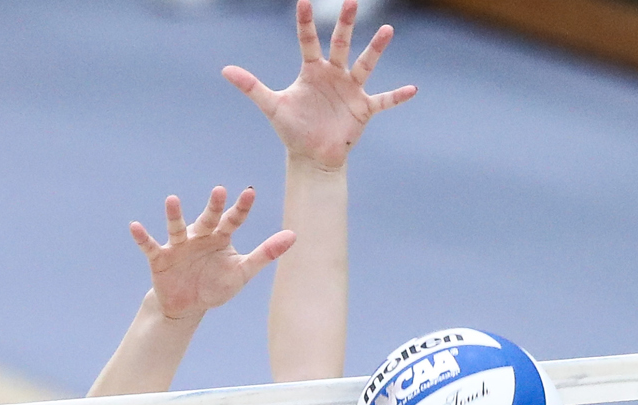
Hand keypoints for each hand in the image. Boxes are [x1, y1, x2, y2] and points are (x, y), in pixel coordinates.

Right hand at [131, 187, 294, 321]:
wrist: (187, 307)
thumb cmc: (216, 285)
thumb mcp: (242, 272)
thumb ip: (266, 254)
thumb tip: (294, 235)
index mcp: (220, 237)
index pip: (233, 219)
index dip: (241, 208)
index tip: (250, 192)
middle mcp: (199, 236)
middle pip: (207, 218)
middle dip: (213, 206)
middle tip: (219, 191)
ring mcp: (179, 245)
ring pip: (177, 227)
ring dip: (174, 214)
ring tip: (172, 199)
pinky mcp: (160, 258)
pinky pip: (150, 246)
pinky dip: (142, 237)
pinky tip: (135, 226)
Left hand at [223, 0, 415, 168]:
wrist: (311, 157)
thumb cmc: (292, 129)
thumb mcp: (272, 107)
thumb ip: (251, 87)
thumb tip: (225, 70)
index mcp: (312, 70)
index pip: (308, 41)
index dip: (306, 22)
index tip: (304, 0)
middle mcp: (334, 74)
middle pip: (341, 43)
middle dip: (346, 23)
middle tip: (351, 0)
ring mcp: (351, 90)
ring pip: (365, 64)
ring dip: (376, 49)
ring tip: (387, 30)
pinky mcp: (363, 109)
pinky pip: (383, 100)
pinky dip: (397, 96)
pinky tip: (413, 89)